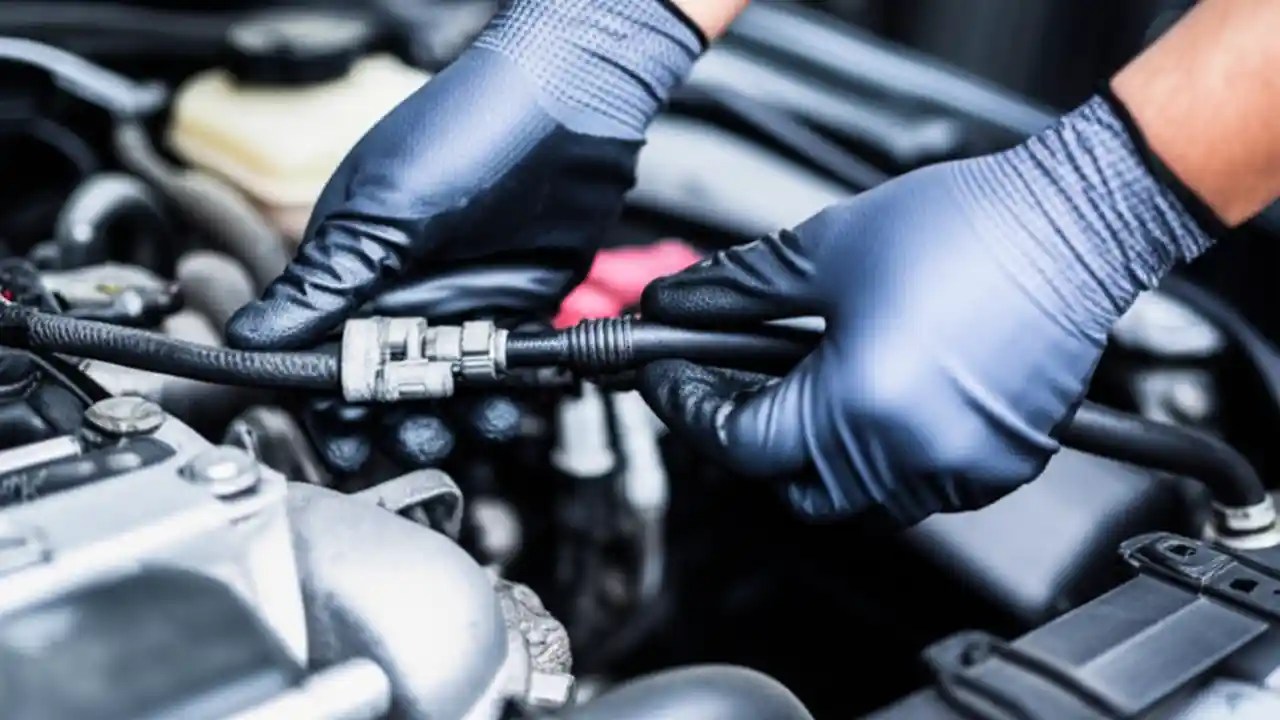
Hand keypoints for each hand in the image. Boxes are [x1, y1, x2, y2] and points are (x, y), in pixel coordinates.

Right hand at [224, 0, 704, 473]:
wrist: (569, 111)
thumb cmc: (466, 135)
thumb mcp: (381, 216)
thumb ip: (324, 285)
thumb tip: (248, 339)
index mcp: (347, 270)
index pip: (319, 357)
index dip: (328, 405)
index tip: (345, 438)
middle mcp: (398, 295)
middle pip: (382, 389)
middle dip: (394, 425)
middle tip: (415, 439)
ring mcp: (456, 305)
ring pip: (444, 391)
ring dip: (454, 420)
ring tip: (473, 428)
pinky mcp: (511, 311)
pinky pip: (499, 374)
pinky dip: (503, 398)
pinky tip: (511, 406)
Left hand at [637, 95, 1216, 525]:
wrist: (1073, 221)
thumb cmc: (966, 227)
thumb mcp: (826, 250)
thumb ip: (736, 288)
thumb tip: (677, 303)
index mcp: (860, 406)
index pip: (740, 441)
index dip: (690, 406)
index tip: (671, 377)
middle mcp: (913, 454)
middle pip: (793, 487)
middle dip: (754, 440)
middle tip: (737, 383)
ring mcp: (963, 467)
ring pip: (857, 498)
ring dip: (819, 455)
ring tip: (814, 385)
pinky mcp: (1001, 464)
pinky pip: (919, 489)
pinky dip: (885, 460)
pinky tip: (878, 400)